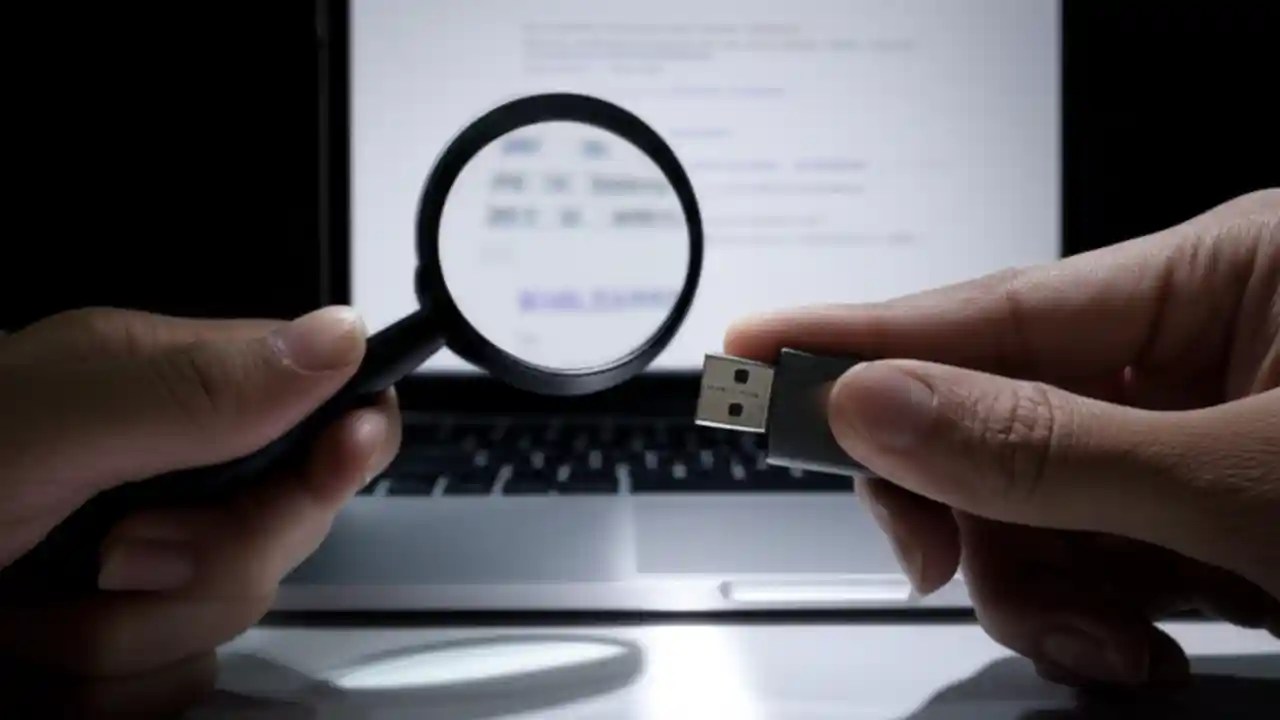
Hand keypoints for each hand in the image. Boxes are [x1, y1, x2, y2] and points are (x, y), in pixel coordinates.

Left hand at [0, 306, 400, 676]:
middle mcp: (167, 472)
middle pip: (284, 529)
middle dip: (208, 565)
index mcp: (163, 391)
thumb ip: (195, 389)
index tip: (344, 458)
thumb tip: (343, 335)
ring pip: (231, 619)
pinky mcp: (119, 640)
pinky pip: (178, 682)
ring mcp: (143, 561)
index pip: (318, 406)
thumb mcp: (49, 426)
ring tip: (28, 617)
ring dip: (130, 642)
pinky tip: (31, 659)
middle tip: (113, 560)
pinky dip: (106, 690)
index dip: (342, 442)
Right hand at [726, 189, 1278, 686]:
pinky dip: (1096, 616)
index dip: (860, 337)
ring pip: (1038, 507)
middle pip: (1000, 418)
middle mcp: (1204, 348)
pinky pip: (1096, 558)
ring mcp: (1203, 439)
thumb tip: (871, 403)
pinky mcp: (1208, 520)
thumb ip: (1047, 448)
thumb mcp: (1241, 483)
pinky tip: (1135, 645)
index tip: (749, 349)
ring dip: (1044, 592)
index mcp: (1228, 277)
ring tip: (1104, 646)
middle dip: (970, 512)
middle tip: (929, 561)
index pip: (994, 306)